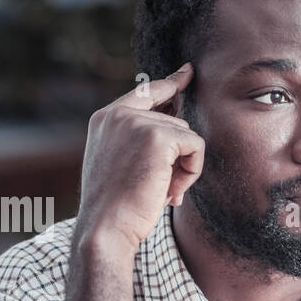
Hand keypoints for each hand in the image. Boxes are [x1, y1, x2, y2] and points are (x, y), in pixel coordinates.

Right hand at [76, 62, 205, 256]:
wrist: (105, 228)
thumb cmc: (116, 207)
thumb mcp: (123, 165)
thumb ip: (141, 142)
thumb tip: (180, 127)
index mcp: (106, 119)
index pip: (145, 92)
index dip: (170, 83)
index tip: (187, 72)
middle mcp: (119, 114)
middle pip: (175, 122)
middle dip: (177, 158)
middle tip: (160, 188)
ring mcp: (136, 122)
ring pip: (187, 136)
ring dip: (184, 169)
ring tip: (161, 192)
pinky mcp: (156, 136)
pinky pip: (195, 146)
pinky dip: (192, 171)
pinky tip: (172, 190)